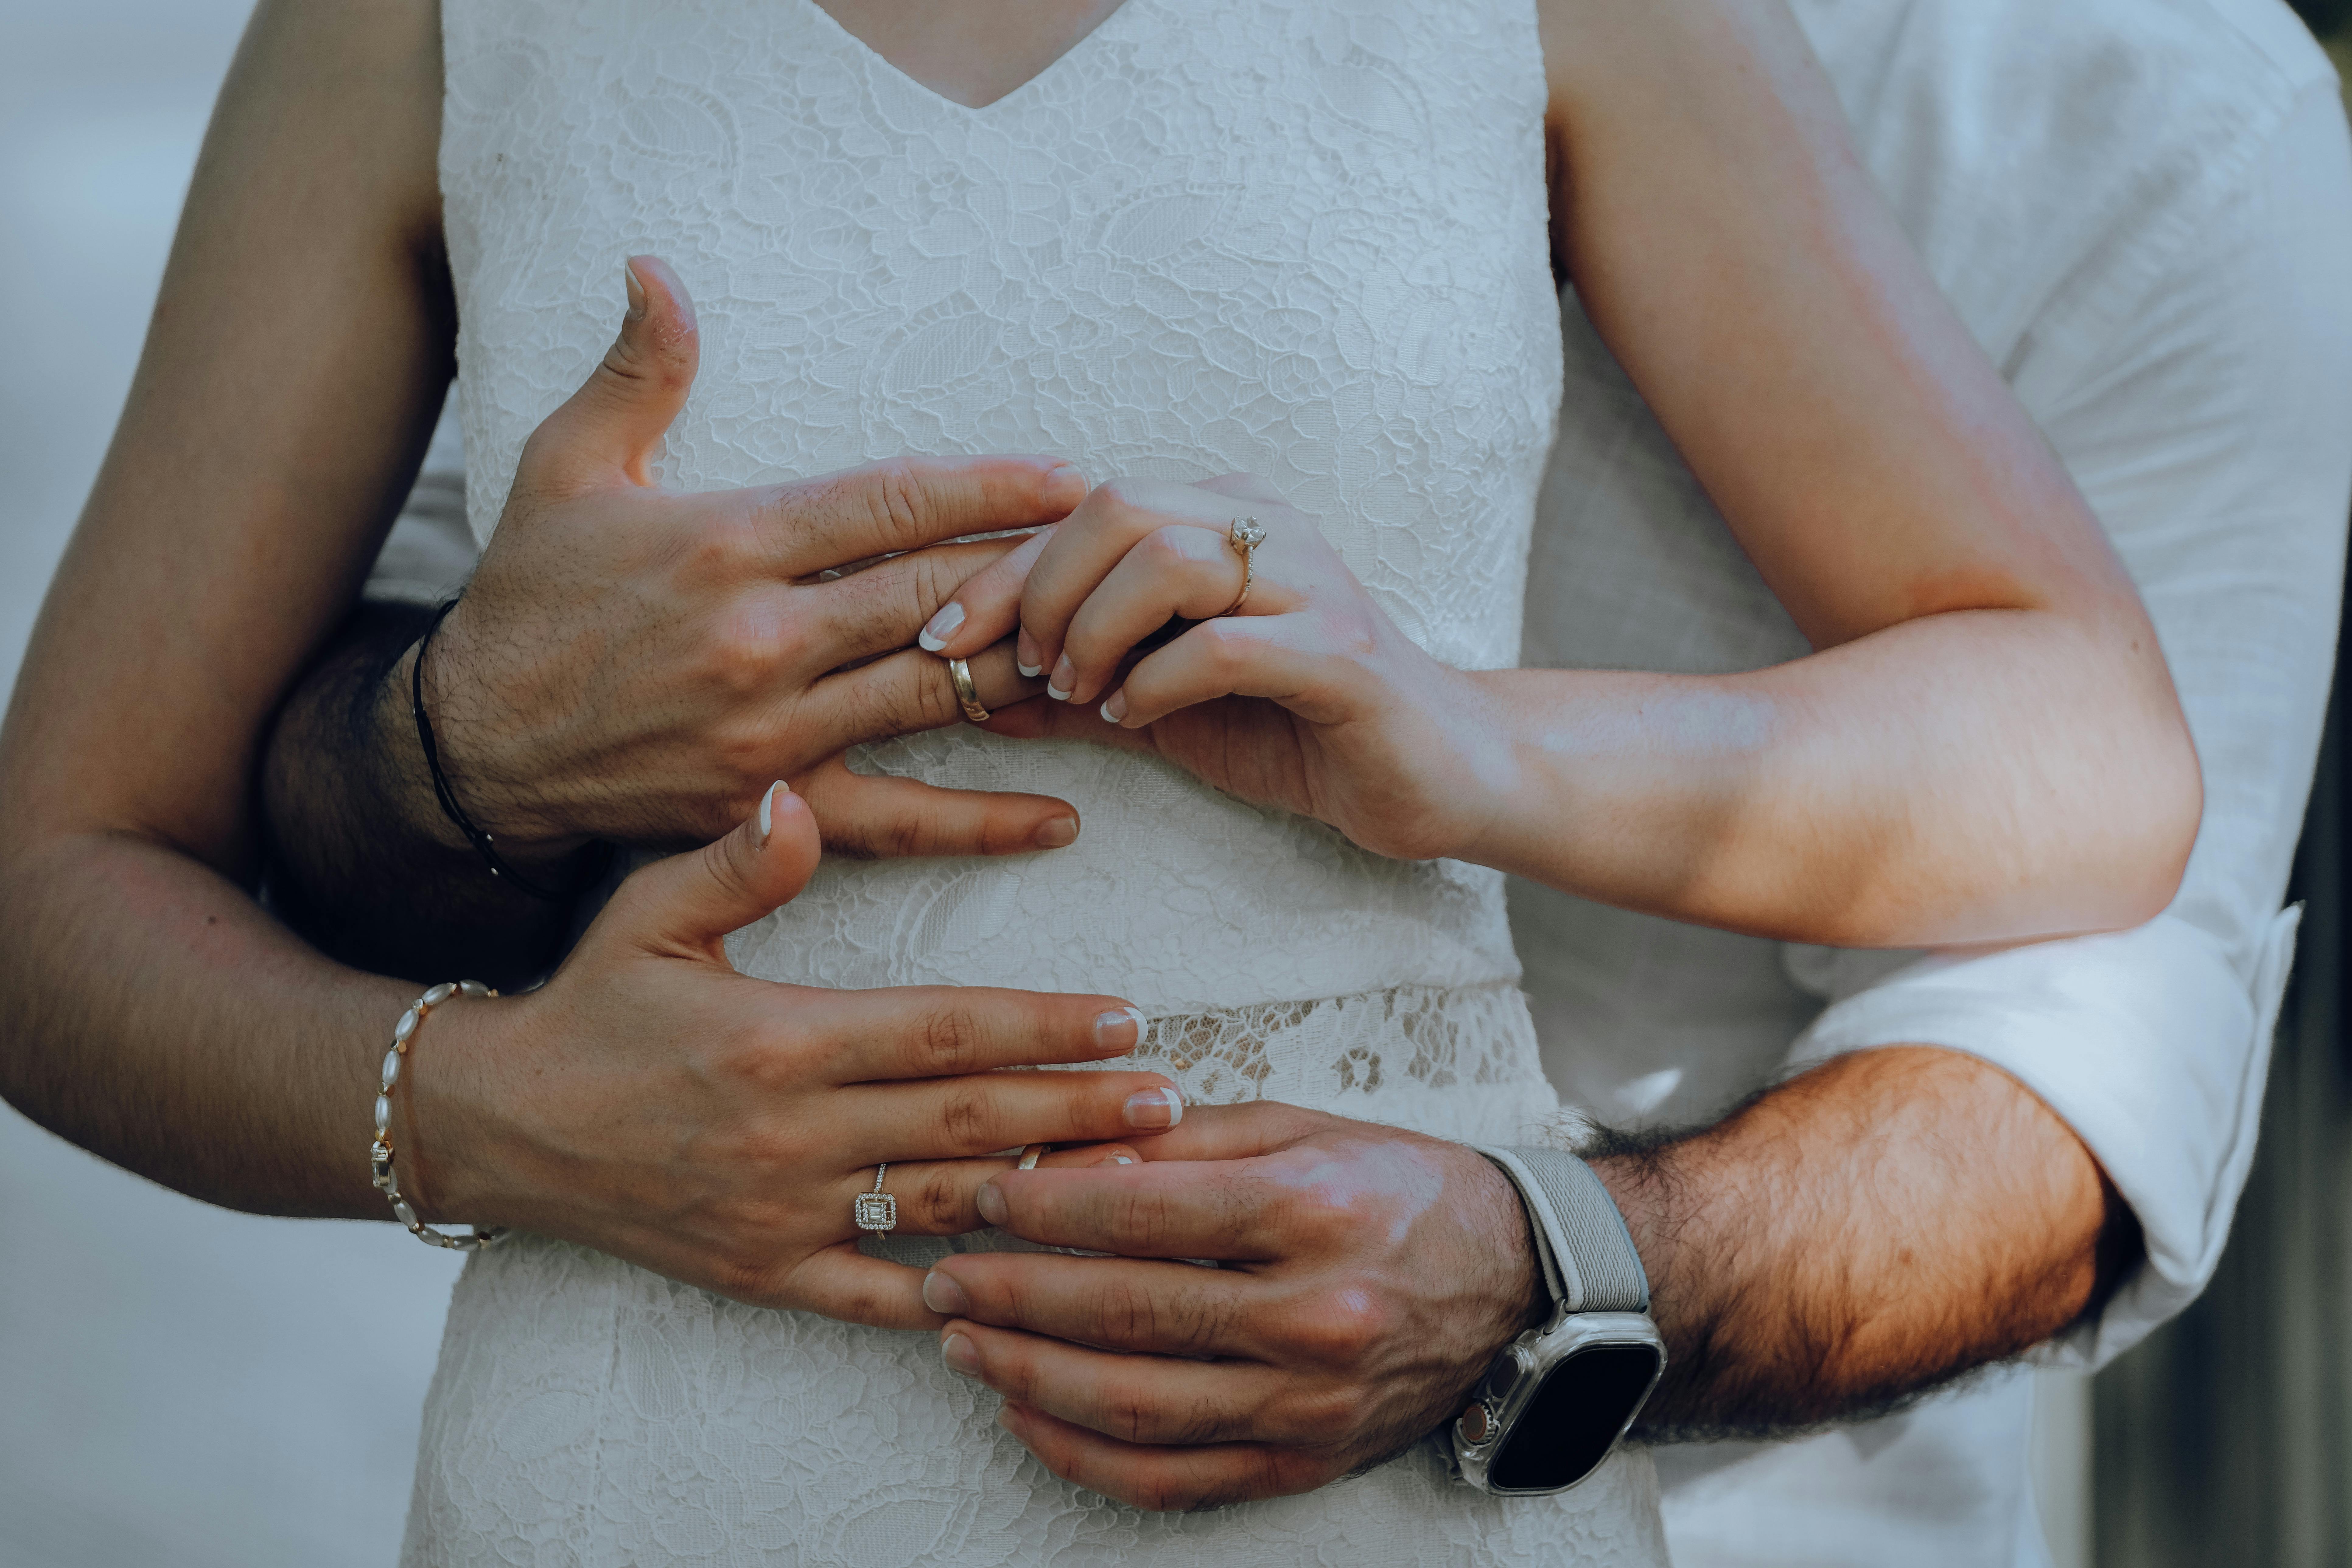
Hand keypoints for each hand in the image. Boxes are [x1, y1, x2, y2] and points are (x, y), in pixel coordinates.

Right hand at [403, 780, 1187, 1325]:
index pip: (947, 1029)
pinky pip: (872, 1294)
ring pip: (941, 1207)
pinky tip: (1022, 1287)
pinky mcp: (763, 1271)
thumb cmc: (589, 1010)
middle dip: (1078, 1110)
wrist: (498, 1125)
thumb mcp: (647, 914)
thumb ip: (736, 864)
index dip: (1044, 1027)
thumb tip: (798, 798)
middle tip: (1171, 1101)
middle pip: (969, 1120)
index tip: (1126, 1021)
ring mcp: (782, 1212)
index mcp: (783, 1040)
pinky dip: (946, 1296)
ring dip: (1043, 1194)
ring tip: (1133, 1180)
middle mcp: (793, 1133)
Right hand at [411, 254, 1080, 861]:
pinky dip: (983, 823)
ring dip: (1024, 672)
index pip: (891, 502)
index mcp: (728, 543)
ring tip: (1105, 651)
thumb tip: (656, 268)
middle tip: (1113, 556)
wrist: (472, 744)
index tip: (1068, 477)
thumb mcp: (565, 468)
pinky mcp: (772, 805)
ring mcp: (773, 730)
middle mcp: (762, 638)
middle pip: (933, 594)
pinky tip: (1060, 817)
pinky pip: (900, 820)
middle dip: (1031, 571)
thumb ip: (635, 372)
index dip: (991, 486)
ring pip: (934, 694)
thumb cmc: (528, 597)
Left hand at [916, 473, 1511, 861]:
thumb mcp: (1164, 702)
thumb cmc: (1297, 729)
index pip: (1086, 507)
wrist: (1434, 775)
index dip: (1000, 570)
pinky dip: (1160, 680)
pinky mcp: (1343, 654)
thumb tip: (973, 690)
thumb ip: (1079, 685)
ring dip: (1099, 631)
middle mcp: (1266, 529)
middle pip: (1117, 507)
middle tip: (1030, 668)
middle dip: (1043, 591)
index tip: (944, 638)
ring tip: (1087, 692)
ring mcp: (1311, 585)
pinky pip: (1225, 641)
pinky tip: (1139, 715)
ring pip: (1169, 560)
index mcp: (1222, 519)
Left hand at [916, 1103, 1543, 1508]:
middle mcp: (1315, 1313)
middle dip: (1015, 1294)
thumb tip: (1065, 1163)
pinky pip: (1173, 1478)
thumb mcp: (1299, 1128)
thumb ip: (1180, 1143)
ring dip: (1031, 1378)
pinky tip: (1028, 1417)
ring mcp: (1312, 1401)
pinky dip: (1086, 1455)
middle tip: (944, 1276)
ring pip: (1137, 1405)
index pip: (1144, 1215)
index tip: (985, 1198)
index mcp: (1313, 1212)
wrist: (1511, 1275)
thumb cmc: (1396, 1187)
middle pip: (1127, 1313)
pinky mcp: (1307, 1459)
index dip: (1047, 1210)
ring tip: (963, 1345)